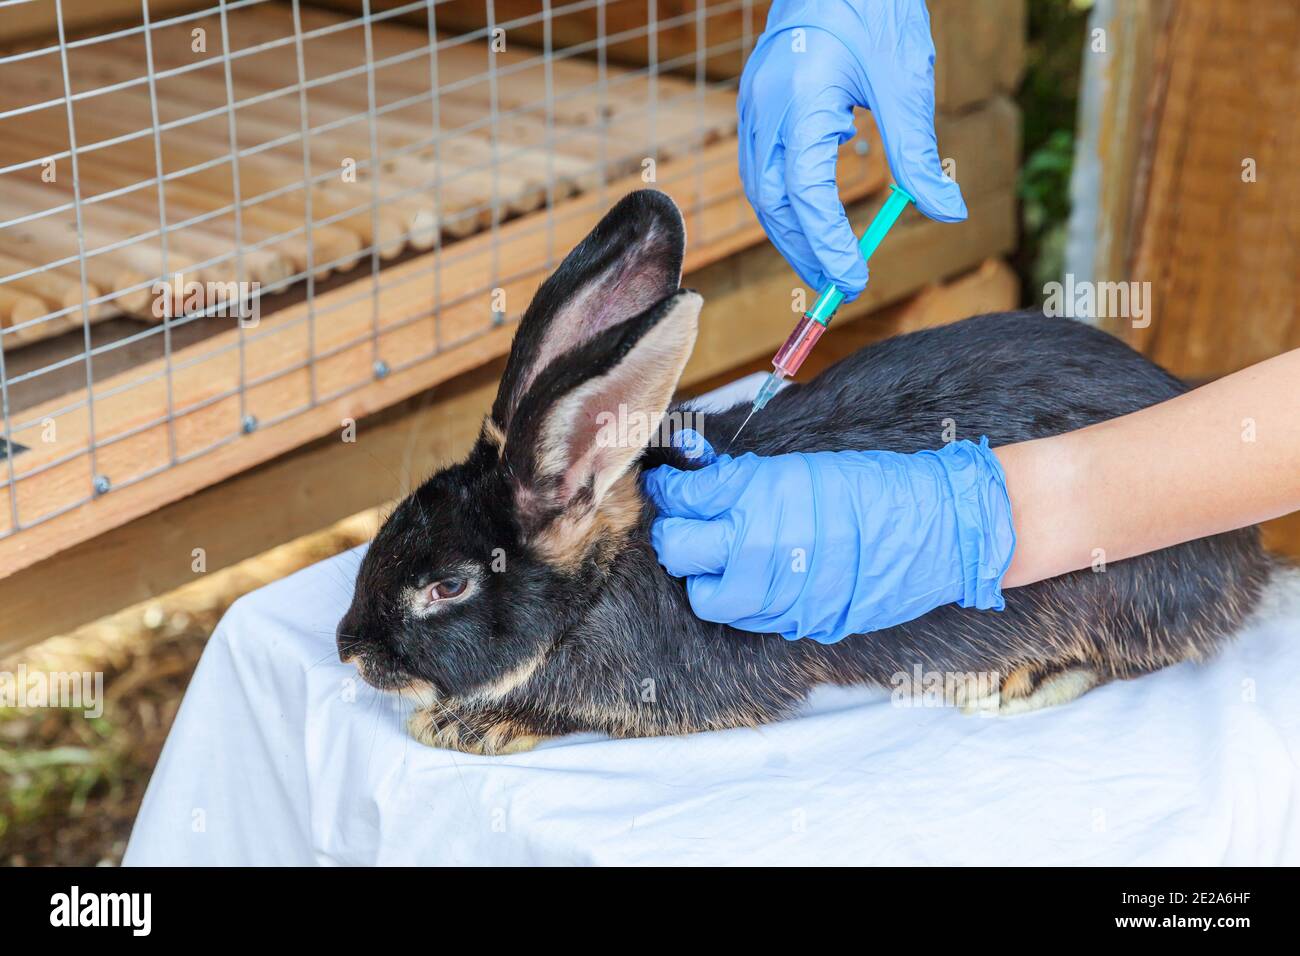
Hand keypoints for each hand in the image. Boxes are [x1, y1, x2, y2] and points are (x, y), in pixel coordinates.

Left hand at [644, 432, 1014, 642]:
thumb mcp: (800, 467)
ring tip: (719, 558)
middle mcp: (756, 547)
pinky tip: (756, 579)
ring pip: (706, 597)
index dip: (669, 489)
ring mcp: (776, 591)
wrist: (935, 529)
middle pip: (678, 550)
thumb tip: (704, 485)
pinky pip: (748, 618)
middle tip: (683, 523)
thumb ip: (745, 482)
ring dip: (703, 577)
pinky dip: (742, 599)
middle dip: (674, 534)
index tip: (667, 484)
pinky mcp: (797, 621)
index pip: (685, 498)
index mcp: (756, 498)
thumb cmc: (875, 487)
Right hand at [738, 0, 965, 299]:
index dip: (829, 245)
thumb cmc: (874, 7)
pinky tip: (809, 214)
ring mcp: (752, 106)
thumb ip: (919, 155)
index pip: (807, 196)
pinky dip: (783, 201)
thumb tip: (947, 211)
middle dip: (804, 251)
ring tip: (822, 263)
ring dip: (790, 232)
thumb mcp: (906, 82)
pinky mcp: (755, 102)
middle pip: (773, 205)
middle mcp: (765, 110)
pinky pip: (760, 167)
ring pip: (760, 190)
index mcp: (799, 103)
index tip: (855, 280)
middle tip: (839, 286)